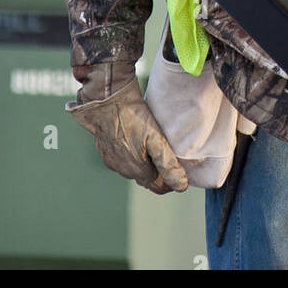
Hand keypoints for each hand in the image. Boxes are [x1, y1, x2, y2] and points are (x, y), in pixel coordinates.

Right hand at [67, 76, 188, 193]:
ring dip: (144, 163)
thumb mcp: (155, 137)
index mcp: (138, 170)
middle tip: (169, 154)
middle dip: (159, 171)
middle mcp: (124, 171)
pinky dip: (131, 155)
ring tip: (153, 145)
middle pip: (147, 179)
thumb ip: (168, 163)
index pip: (159, 187)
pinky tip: (136, 140)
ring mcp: (112, 162)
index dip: (171, 180)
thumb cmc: (132, 116)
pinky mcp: (105, 152)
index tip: (179, 166)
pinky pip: (122, 160)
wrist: (106, 101)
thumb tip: (181, 186)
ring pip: (134, 170)